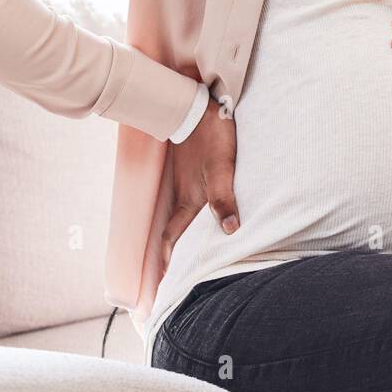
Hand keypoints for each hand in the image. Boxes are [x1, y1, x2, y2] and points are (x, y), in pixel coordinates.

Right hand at [160, 96, 239, 274]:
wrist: (196, 105)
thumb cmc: (212, 136)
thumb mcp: (223, 167)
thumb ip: (224, 197)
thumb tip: (230, 230)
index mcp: (189, 199)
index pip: (173, 238)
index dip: (168, 263)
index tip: (162, 286)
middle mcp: (183, 195)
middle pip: (174, 232)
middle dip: (170, 256)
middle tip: (169, 280)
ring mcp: (184, 182)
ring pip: (179, 217)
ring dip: (178, 237)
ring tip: (180, 258)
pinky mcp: (189, 170)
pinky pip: (185, 202)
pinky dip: (184, 217)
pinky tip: (194, 220)